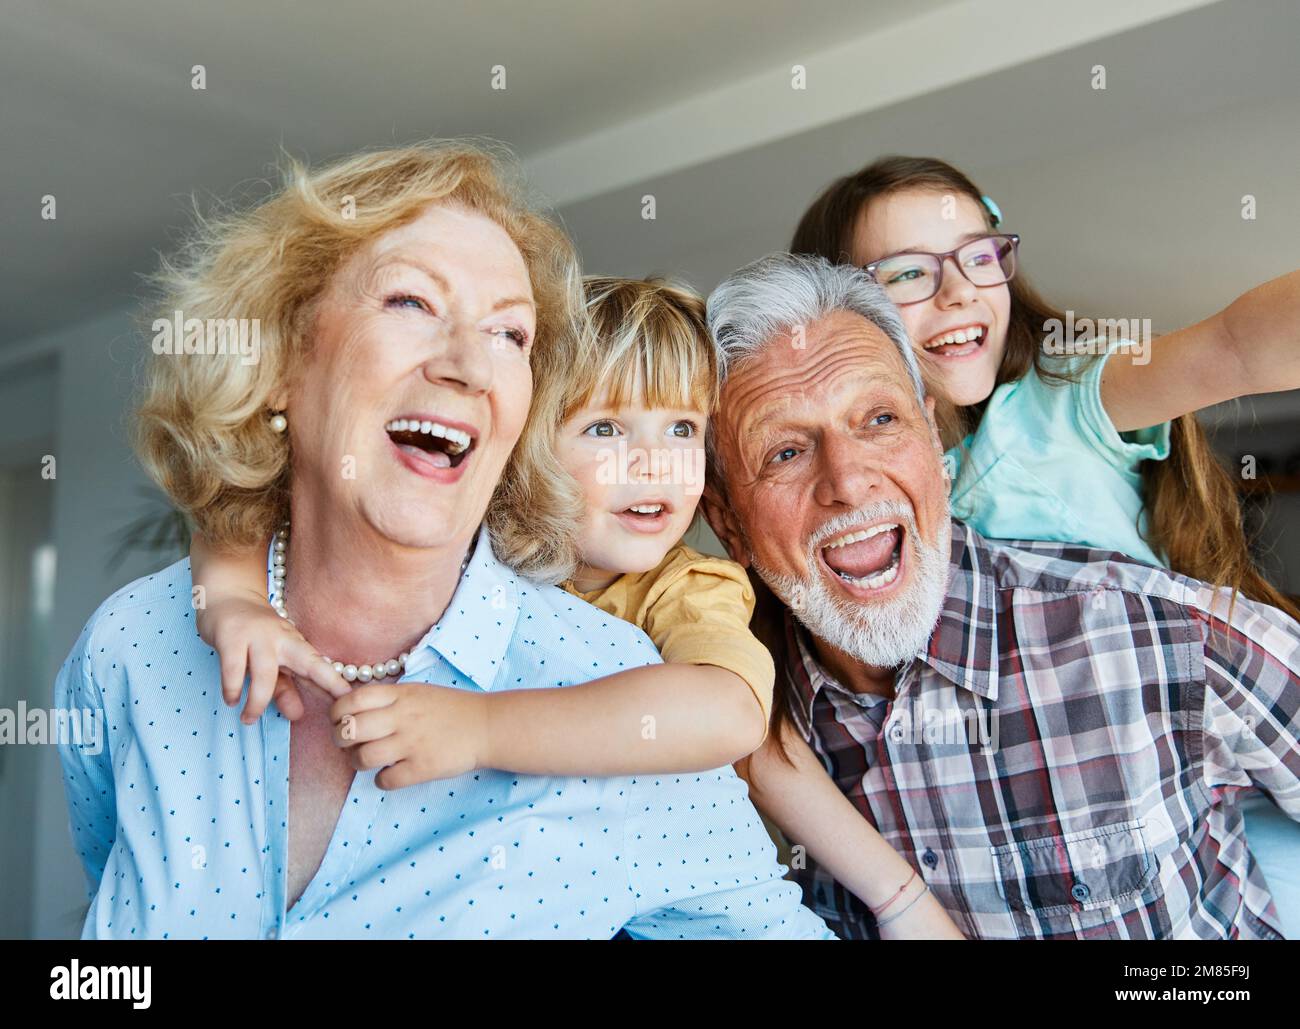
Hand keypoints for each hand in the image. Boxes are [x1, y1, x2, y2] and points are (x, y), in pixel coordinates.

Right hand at [200, 589, 349, 723]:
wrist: (227, 596)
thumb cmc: (253, 636)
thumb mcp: (272, 662)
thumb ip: (284, 688)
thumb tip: (298, 715)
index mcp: (296, 645)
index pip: (321, 668)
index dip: (337, 685)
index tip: (353, 701)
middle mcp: (283, 639)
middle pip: (309, 663)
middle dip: (327, 683)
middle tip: (337, 711)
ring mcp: (258, 636)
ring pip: (266, 673)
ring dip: (258, 701)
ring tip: (248, 719)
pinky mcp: (232, 636)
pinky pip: (234, 668)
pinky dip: (232, 687)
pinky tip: (231, 700)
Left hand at [330, 682, 488, 788]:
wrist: (487, 725)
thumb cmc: (451, 709)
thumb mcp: (418, 692)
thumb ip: (388, 699)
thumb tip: (353, 710)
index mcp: (400, 695)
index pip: (352, 700)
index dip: (337, 712)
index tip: (339, 720)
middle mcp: (402, 717)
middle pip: (350, 729)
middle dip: (340, 740)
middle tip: (348, 744)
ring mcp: (412, 743)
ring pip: (363, 757)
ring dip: (358, 762)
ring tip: (366, 761)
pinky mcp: (423, 767)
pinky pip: (386, 780)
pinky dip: (382, 781)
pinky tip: (389, 775)